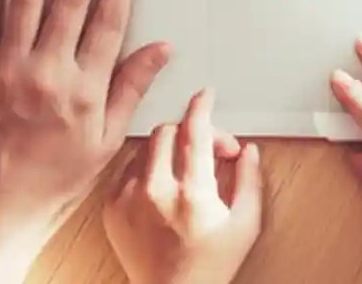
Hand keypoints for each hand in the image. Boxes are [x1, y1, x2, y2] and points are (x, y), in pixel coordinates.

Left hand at [104, 89, 263, 283]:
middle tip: (207, 148)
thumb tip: (247, 150)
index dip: (201, 106)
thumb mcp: (245, 226)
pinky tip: (160, 184)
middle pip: (167, 131)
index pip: (195, 130)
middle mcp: (156, 191)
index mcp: (193, 193)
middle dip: (190, 131)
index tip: (204, 96)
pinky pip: (126, 169)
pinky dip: (144, 168)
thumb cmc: (209, 267)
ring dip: (167, 149)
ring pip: (145, 147)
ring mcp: (129, 199)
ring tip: (183, 170)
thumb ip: (250, 181)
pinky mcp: (111, 208)